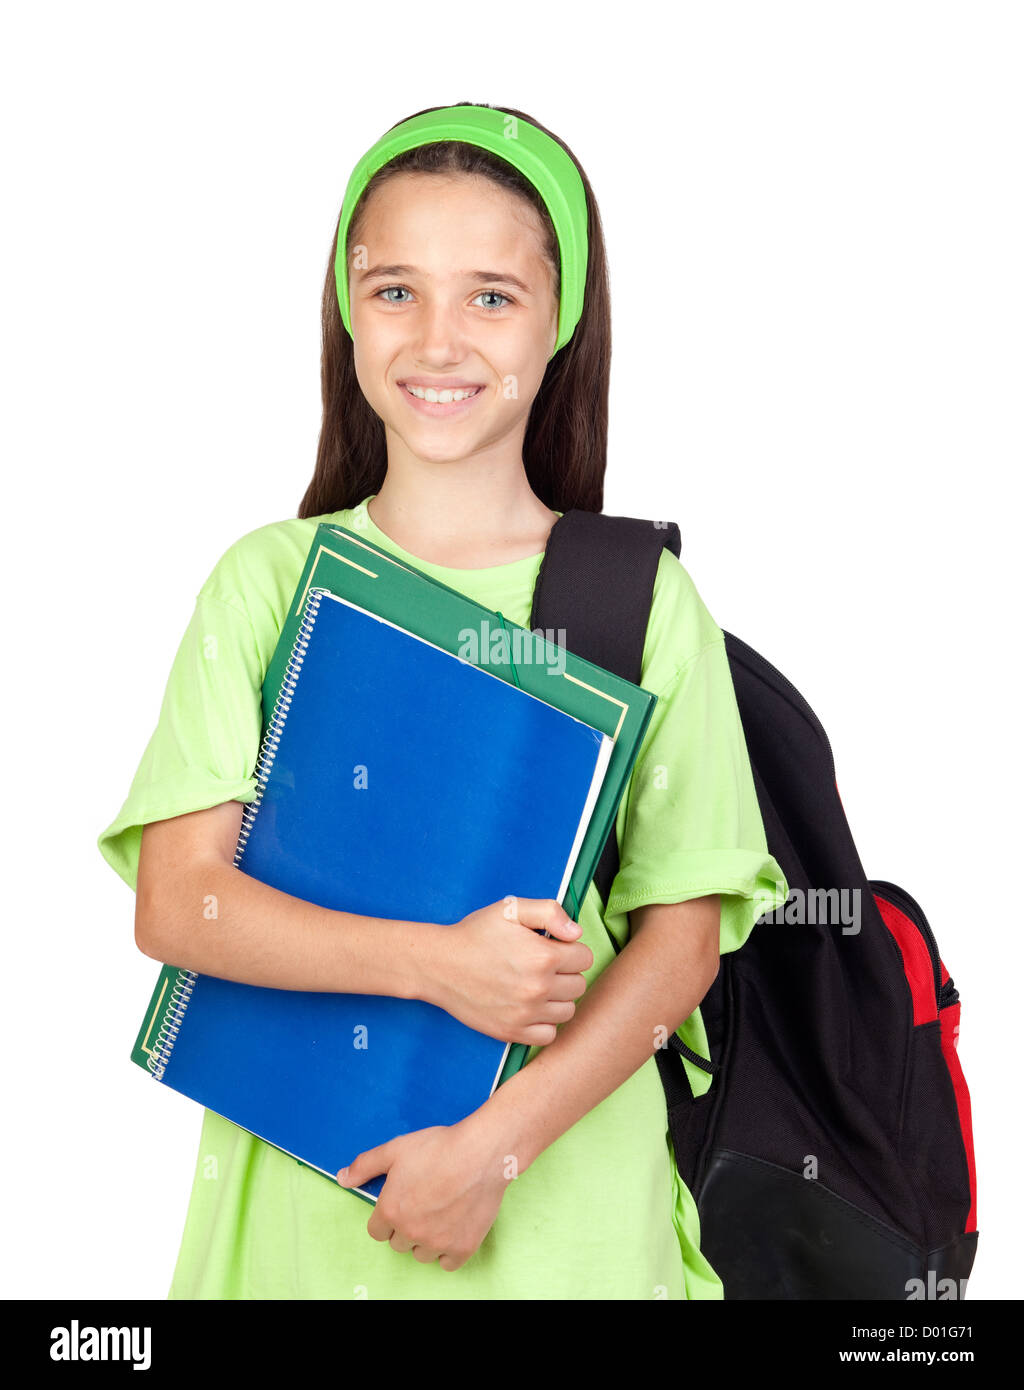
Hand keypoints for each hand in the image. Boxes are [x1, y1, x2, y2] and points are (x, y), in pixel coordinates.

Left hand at [337, 1115, 511, 1270]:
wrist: (481, 1153)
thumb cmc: (438, 1148)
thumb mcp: (395, 1149)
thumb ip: (365, 1166)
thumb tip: (342, 1179)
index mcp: (391, 1211)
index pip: (377, 1231)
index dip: (387, 1215)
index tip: (401, 1203)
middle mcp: (411, 1232)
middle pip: (398, 1243)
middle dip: (406, 1226)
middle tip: (423, 1203)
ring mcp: (437, 1243)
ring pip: (421, 1254)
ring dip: (426, 1240)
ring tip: (439, 1213)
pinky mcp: (462, 1248)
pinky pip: (446, 1264)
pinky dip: (448, 1251)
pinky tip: (453, 1228)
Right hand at [424, 895, 593, 1045]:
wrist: (440, 965)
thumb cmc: (475, 934)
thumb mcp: (510, 909)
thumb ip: (549, 912)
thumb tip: (576, 932)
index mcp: (542, 956)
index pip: (585, 957)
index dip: (571, 949)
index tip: (553, 947)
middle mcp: (538, 988)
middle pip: (579, 985)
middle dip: (566, 972)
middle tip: (543, 965)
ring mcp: (525, 1013)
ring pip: (567, 1011)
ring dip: (558, 998)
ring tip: (537, 985)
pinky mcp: (512, 1032)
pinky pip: (548, 1035)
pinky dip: (544, 1023)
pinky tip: (531, 1007)